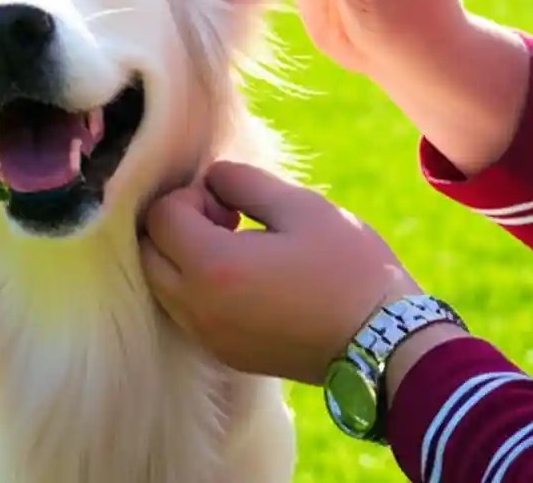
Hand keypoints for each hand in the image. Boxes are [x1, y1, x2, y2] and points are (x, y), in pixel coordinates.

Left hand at [140, 161, 421, 384]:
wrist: (384, 343)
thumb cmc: (348, 268)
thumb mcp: (300, 206)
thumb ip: (243, 181)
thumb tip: (212, 178)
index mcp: (212, 267)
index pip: (160, 217)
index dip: (190, 196)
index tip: (231, 201)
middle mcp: (197, 308)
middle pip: (149, 253)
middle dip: (178, 226)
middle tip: (228, 219)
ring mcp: (208, 336)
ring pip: (162, 285)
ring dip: (184, 258)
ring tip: (237, 247)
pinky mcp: (224, 353)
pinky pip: (185, 312)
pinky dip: (197, 287)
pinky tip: (245, 278)